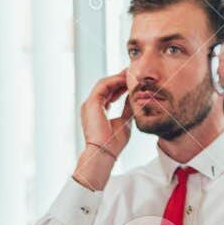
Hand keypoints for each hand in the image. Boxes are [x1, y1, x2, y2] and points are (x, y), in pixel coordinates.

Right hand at [73, 73, 133, 190]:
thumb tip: (134, 98)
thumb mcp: (124, 121)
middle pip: (106, 86)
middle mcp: (91, 106)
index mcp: (97, 111)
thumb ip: (127, 108)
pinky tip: (126, 79)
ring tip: (131, 73)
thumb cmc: (113, 143)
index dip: (121, 86)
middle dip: (120, 79)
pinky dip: (115, 81)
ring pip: (105, 84)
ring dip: (118, 77)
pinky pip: (103, 85)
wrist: (105, 152)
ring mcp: (89, 104)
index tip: (133, 81)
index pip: (109, 93)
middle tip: (133, 72)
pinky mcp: (91, 103)